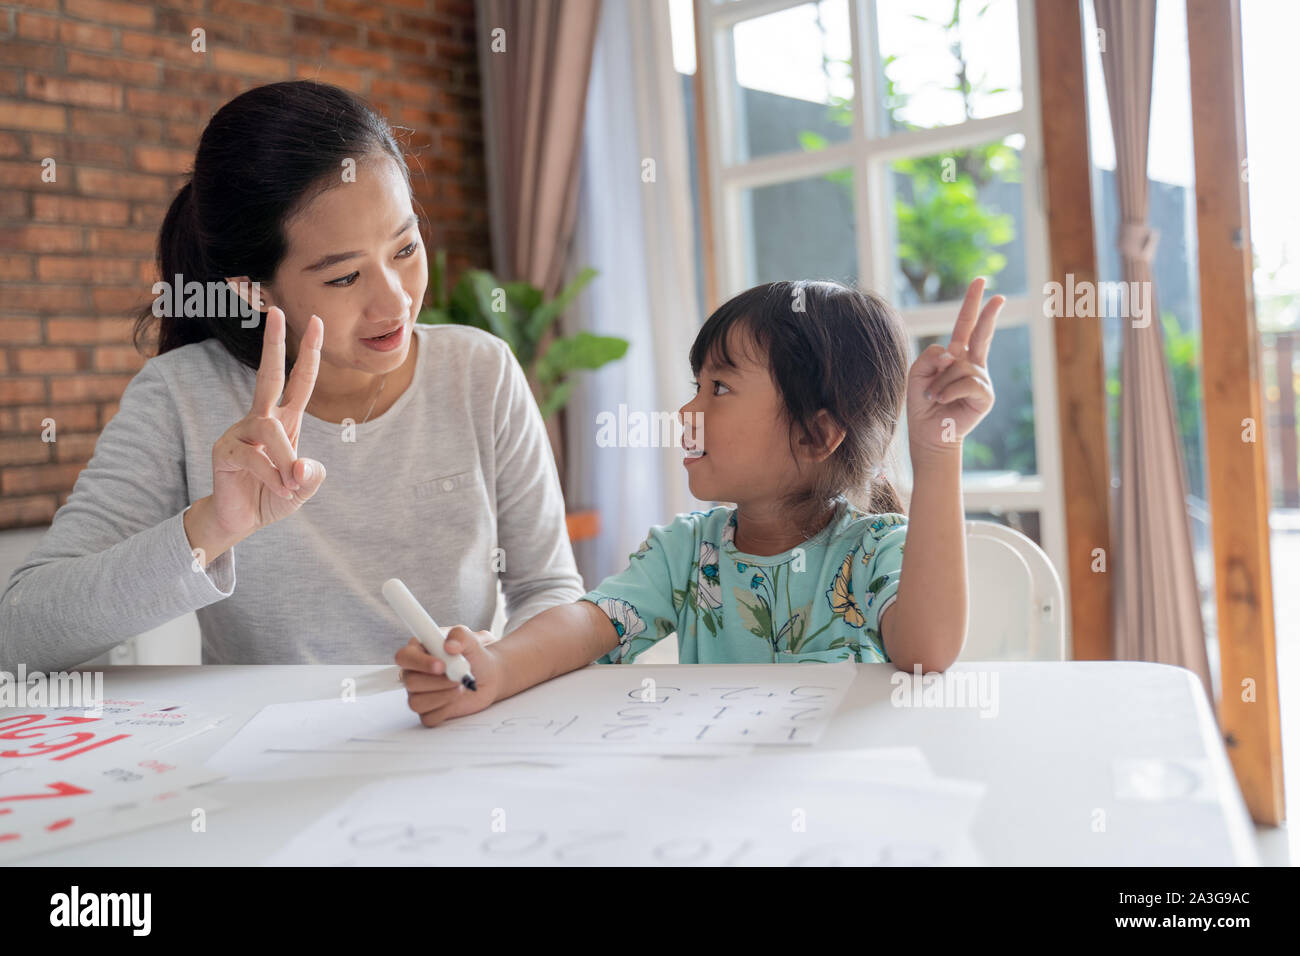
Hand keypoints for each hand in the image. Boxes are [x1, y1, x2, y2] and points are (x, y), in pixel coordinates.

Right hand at [208, 307, 326, 536]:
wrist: (241, 520)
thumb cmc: (274, 497)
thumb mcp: (303, 488)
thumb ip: (311, 477)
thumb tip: (303, 467)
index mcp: (285, 420)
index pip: (299, 381)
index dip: (309, 353)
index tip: (317, 322)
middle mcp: (261, 420)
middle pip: (268, 376)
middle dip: (274, 344)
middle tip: (277, 310)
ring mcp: (240, 432)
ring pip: (271, 431)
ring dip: (287, 461)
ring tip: (291, 486)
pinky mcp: (224, 450)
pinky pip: (255, 458)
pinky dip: (273, 478)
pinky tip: (280, 492)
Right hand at [396, 626, 501, 726]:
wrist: (489, 675)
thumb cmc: (475, 655)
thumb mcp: (472, 639)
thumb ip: (460, 636)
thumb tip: (450, 646)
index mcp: (419, 650)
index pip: (404, 656)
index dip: (420, 662)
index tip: (441, 665)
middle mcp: (415, 672)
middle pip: (410, 682)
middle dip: (437, 682)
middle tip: (458, 677)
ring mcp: (420, 693)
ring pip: (417, 702)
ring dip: (443, 695)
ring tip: (460, 686)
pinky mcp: (429, 710)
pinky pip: (428, 717)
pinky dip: (445, 710)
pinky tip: (456, 699)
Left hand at [906, 277, 1002, 456]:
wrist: (928, 433)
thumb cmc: (923, 403)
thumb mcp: (917, 374)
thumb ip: (930, 356)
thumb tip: (953, 351)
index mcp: (956, 356)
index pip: (965, 326)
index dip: (972, 305)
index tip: (981, 282)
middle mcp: (972, 364)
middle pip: (982, 333)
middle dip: (988, 313)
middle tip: (999, 296)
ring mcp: (981, 379)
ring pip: (959, 366)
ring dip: (940, 381)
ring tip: (934, 396)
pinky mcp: (985, 395)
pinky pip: (965, 382)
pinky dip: (948, 390)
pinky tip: (942, 400)